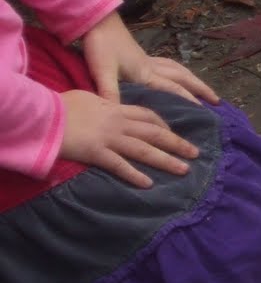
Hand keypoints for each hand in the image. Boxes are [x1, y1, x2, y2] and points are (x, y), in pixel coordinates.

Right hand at [60, 91, 199, 188]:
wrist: (43, 115)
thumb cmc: (60, 106)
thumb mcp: (87, 99)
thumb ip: (102, 104)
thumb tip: (106, 106)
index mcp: (115, 109)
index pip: (147, 115)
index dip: (164, 125)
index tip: (174, 133)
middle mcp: (117, 123)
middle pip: (154, 133)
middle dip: (177, 143)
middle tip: (195, 153)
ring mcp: (109, 138)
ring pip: (144, 149)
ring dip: (166, 160)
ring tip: (183, 169)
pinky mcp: (97, 153)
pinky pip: (120, 166)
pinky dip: (135, 175)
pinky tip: (148, 184)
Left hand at [81, 11, 218, 105]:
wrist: (97, 20)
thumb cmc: (101, 45)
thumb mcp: (103, 72)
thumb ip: (110, 93)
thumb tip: (117, 116)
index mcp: (145, 73)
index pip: (172, 88)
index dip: (188, 99)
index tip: (204, 111)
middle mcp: (151, 67)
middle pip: (182, 77)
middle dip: (201, 89)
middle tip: (217, 100)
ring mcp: (147, 60)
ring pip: (177, 69)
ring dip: (192, 79)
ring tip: (202, 88)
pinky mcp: (141, 55)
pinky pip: (167, 64)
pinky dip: (177, 70)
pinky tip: (175, 73)